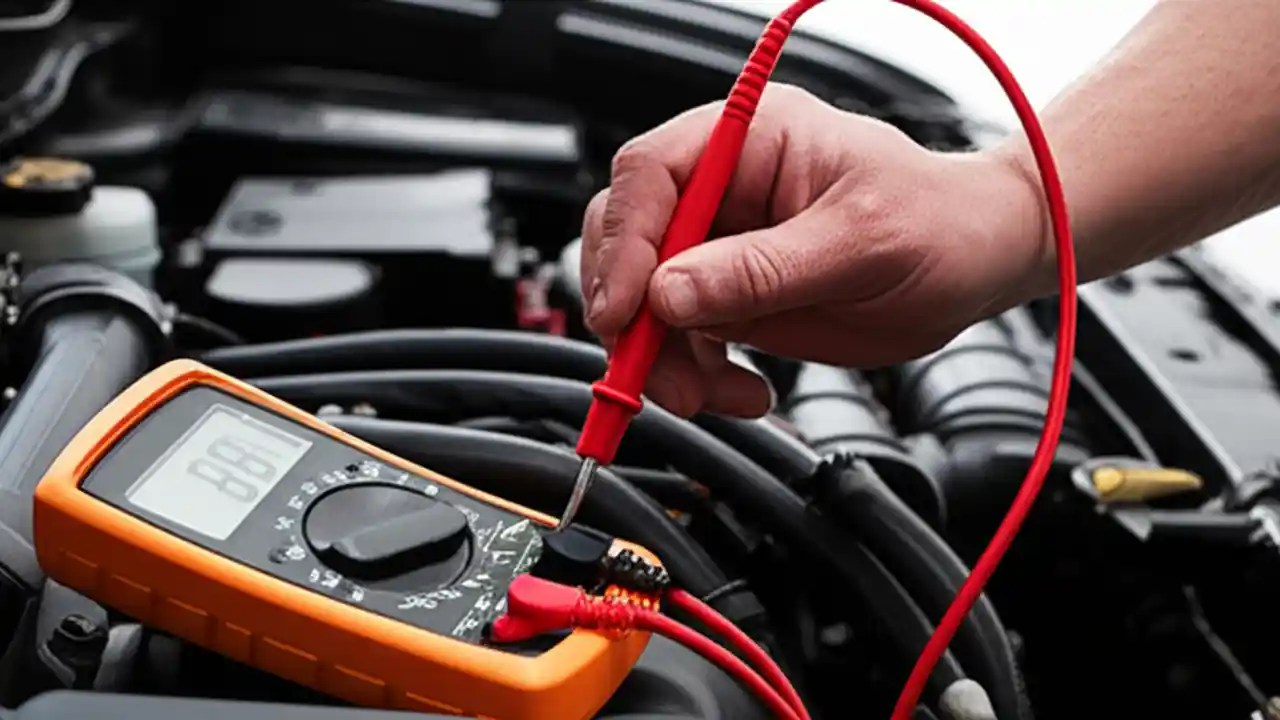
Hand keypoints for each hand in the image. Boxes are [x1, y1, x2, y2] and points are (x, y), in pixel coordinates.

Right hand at [580, 84, 1049, 418]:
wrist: (976, 264)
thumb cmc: (938, 224)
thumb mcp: (860, 244)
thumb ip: (762, 270)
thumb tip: (670, 293)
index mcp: (749, 139)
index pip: (650, 175)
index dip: (625, 243)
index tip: (626, 311)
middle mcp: (722, 187)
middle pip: (628, 240)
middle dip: (632, 314)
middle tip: (656, 370)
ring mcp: (720, 243)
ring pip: (644, 302)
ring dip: (664, 359)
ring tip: (716, 394)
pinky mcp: (726, 295)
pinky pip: (678, 339)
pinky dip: (695, 376)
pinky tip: (742, 392)